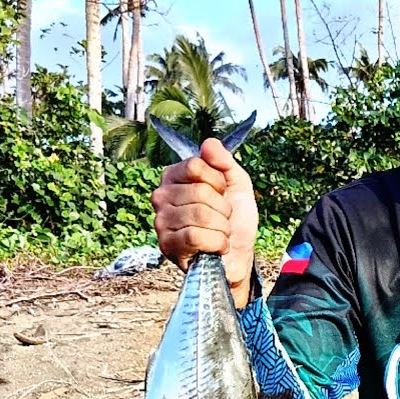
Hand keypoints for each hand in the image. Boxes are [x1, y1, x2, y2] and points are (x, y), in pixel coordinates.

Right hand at [151, 138, 258, 307]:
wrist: (238, 256)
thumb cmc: (234, 220)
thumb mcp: (236, 184)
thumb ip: (224, 162)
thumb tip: (209, 142)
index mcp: (174, 177)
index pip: (195, 166)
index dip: (218, 181)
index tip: (222, 193)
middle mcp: (161, 196)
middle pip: (200, 192)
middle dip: (222, 208)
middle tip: (222, 218)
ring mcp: (161, 221)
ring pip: (200, 215)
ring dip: (221, 227)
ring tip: (219, 233)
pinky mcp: (166, 245)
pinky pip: (196, 236)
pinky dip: (216, 243)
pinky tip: (215, 247)